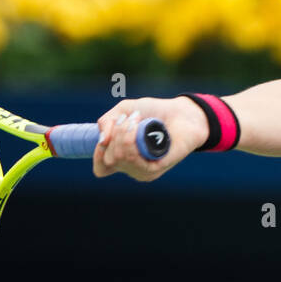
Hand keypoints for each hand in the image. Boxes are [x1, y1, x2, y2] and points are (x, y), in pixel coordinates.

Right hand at [93, 96, 209, 180]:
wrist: (181, 112)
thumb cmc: (154, 112)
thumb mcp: (124, 111)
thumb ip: (106, 122)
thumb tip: (101, 141)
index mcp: (122, 157)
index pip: (101, 169)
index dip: (98, 153)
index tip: (106, 135)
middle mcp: (131, 167)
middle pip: (109, 159)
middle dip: (115, 134)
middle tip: (130, 119)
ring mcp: (143, 170)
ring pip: (120, 159)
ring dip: (124, 134)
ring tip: (137, 121)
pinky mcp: (156, 169)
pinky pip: (135, 160)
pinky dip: (133, 140)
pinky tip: (142, 129)